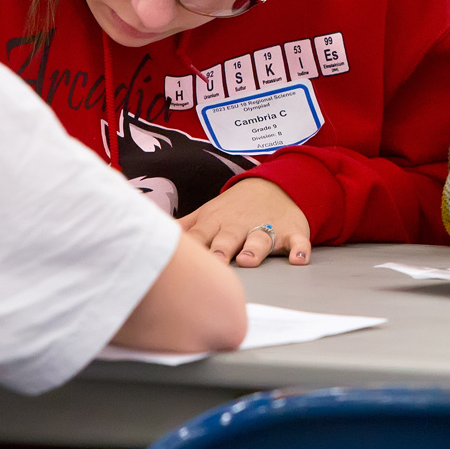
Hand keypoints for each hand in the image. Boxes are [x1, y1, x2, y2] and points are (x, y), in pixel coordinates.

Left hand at [179, 178, 312, 266]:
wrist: (275, 186)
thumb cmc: (234, 209)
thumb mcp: (207, 214)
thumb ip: (183, 228)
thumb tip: (149, 234)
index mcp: (215, 223)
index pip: (199, 237)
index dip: (191, 249)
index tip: (182, 261)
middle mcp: (239, 226)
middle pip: (228, 238)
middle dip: (221, 250)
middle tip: (216, 262)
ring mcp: (266, 228)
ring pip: (260, 239)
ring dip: (255, 249)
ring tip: (249, 259)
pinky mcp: (291, 232)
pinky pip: (297, 242)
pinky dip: (300, 250)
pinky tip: (298, 260)